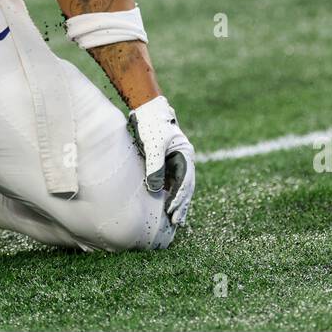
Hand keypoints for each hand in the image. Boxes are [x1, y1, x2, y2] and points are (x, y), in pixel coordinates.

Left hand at [127, 96, 194, 226]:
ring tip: (174, 219)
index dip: (180, 198)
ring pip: (178, 185)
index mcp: (186, 155)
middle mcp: (183, 159)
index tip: (172, 211)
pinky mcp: (165, 161)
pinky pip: (169, 181)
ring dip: (176, 201)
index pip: (186, 181)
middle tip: (177, 222)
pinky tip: (164, 205)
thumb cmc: (151, 124)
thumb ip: (155, 166)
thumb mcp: (153, 145)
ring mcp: (175, 161)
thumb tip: (154, 189)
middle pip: (185, 186)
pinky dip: (168, 193)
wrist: (146, 108)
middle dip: (181, 204)